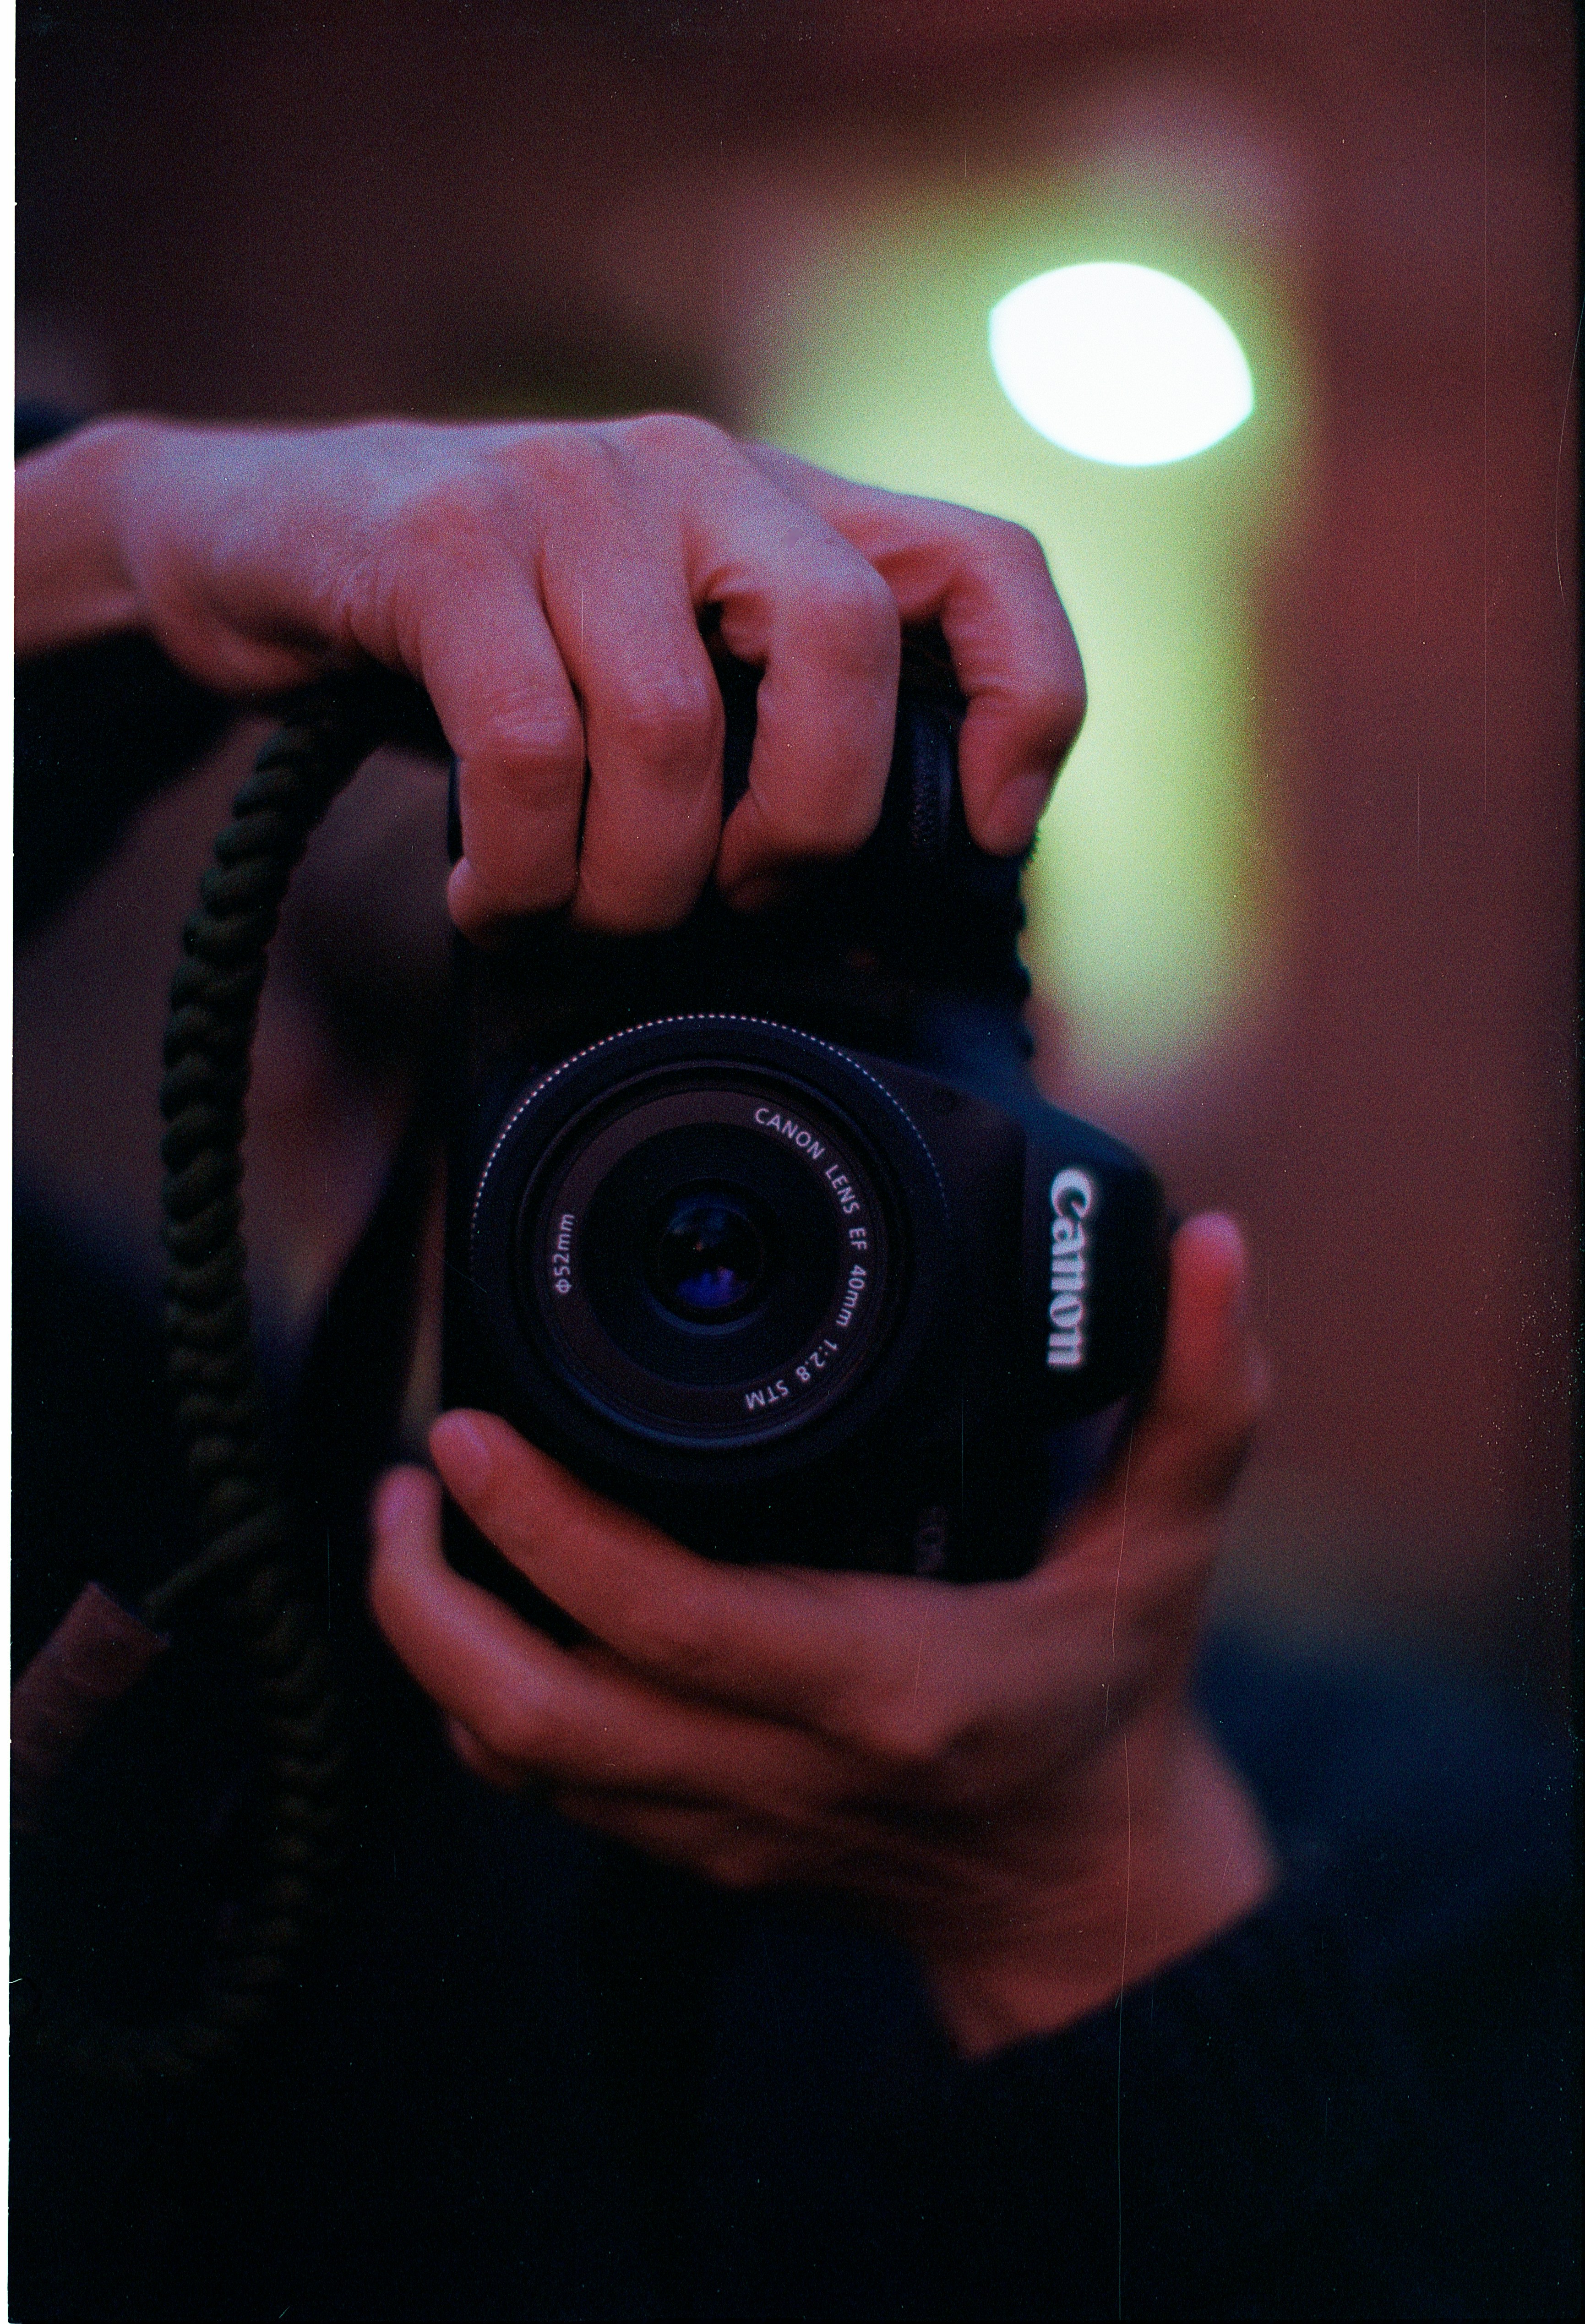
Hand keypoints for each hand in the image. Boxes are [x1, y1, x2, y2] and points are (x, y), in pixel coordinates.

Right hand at [15, 415, 1083, 936]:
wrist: (258, 542)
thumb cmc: (486, 646)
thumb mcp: (652, 669)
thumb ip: (761, 737)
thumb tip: (860, 913)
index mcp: (781, 509)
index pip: (985, 567)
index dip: (1024, 704)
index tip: (982, 831)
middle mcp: (696, 471)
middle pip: (839, 646)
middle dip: (799, 827)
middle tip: (726, 898)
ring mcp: (566, 487)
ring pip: (671, 727)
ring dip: (628, 882)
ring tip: (570, 915)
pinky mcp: (441, 536)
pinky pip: (528, 745)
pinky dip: (520, 865)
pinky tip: (492, 895)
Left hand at [369, 1214, 1274, 2055]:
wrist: (1085, 1904)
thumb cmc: (1115, 1715)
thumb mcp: (1169, 1555)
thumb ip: (1201, 1401)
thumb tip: (1216, 1248)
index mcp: (885, 1687)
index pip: (671, 1618)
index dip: (548, 1527)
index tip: (471, 1430)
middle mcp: (781, 1771)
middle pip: (538, 1711)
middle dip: (427, 1600)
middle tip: (406, 1477)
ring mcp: (723, 1828)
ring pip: (517, 1762)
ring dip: (434, 1648)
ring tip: (410, 1523)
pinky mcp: (695, 1852)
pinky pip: (547, 1789)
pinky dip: (481, 1705)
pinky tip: (474, 1612)